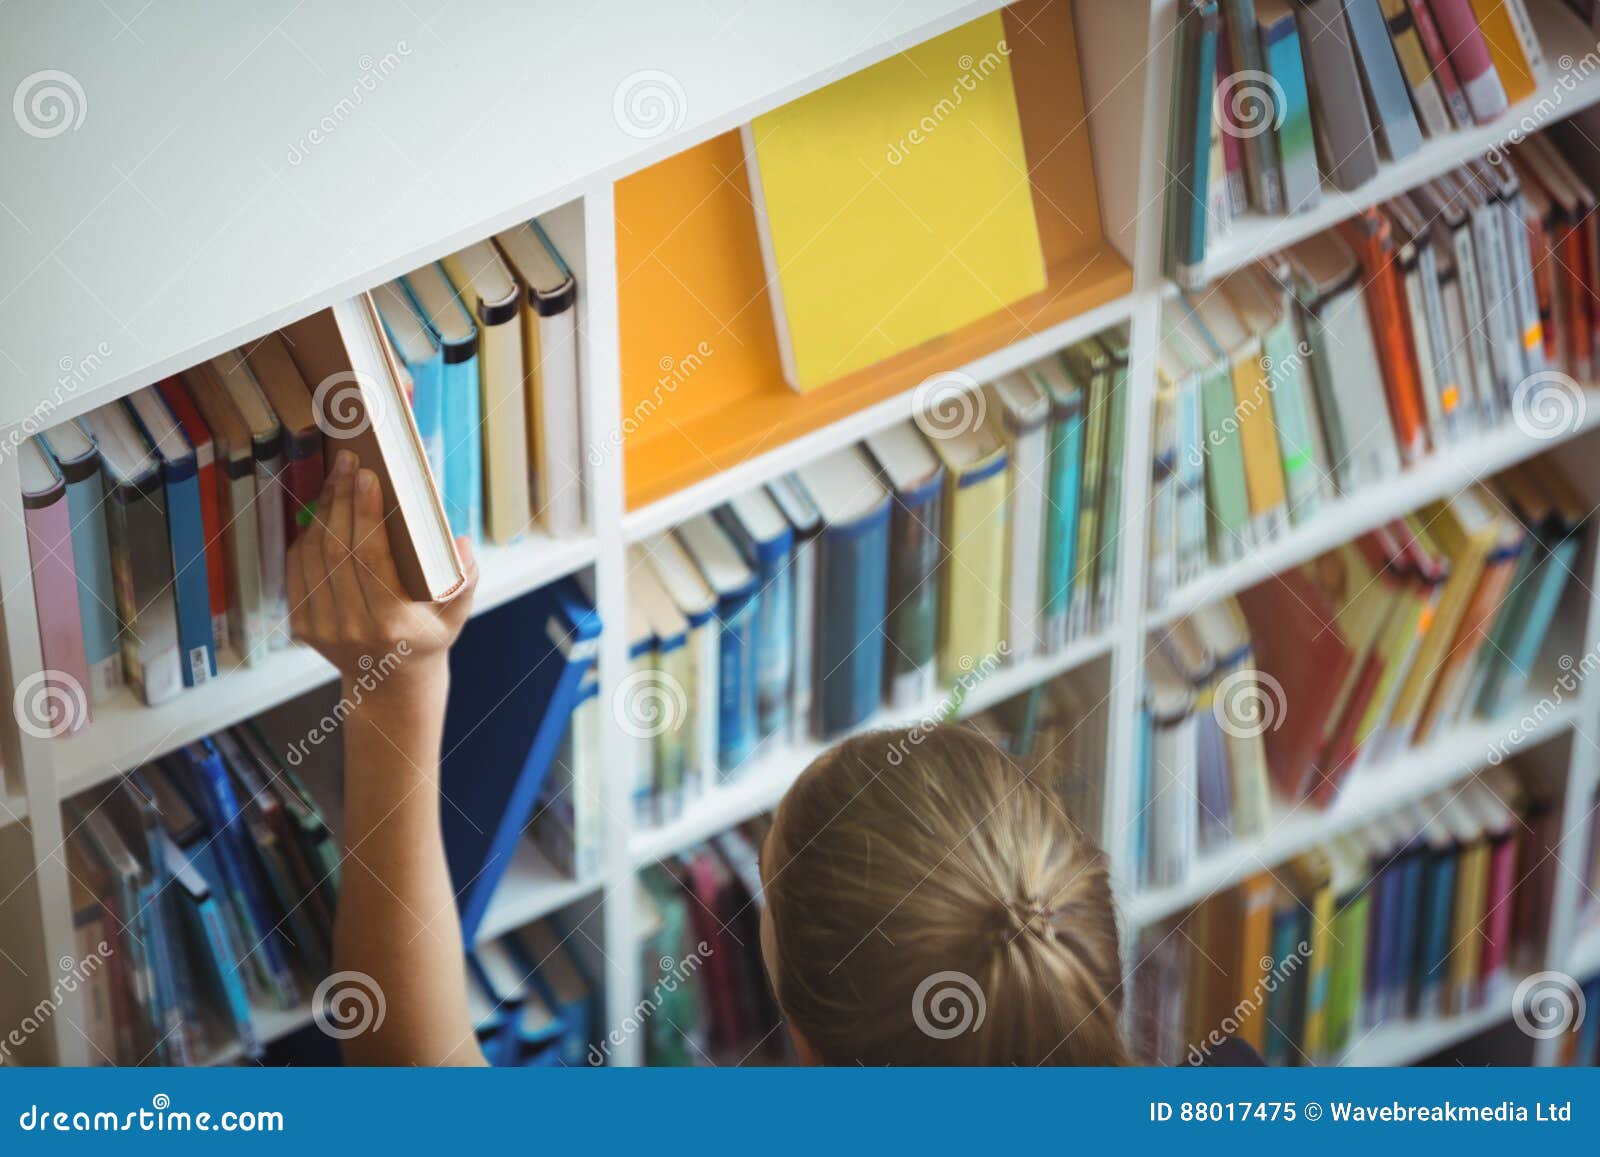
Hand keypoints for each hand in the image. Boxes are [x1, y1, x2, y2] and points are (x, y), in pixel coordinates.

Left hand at [287, 449, 476, 693]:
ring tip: (337, 479)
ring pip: (312, 555)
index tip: (367, 476)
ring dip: (323, 511)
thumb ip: (465, 579)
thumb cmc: (428, 637)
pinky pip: (299, 568)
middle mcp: (350, 625)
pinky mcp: (303, 624)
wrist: (391, 684)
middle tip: (348, 463)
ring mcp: (322, 627)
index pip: (369, 557)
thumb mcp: (458, 614)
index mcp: (390, 621)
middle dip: (341, 499)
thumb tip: (457, 542)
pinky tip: (325, 511)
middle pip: (336, 549)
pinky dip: (308, 534)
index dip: (365, 513)